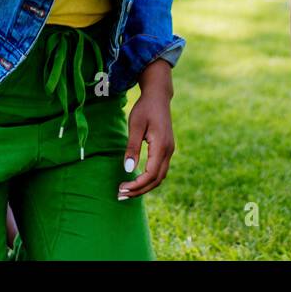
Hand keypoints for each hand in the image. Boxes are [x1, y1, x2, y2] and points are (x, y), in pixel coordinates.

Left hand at [118, 61, 173, 199]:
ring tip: (127, 191)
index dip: (136, 185)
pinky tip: (136, 181)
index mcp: (161, 146)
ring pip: (159, 177)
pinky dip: (148, 179)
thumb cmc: (145, 108)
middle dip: (139, 190)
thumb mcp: (136, 125)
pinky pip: (159, 170)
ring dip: (144, 187)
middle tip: (121, 195)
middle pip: (156, 180)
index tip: (121, 188)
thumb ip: (132, 147)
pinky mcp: (166, 149)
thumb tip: (128, 169)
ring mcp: (169, 151)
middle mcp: (168, 151)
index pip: (151, 174)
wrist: (158, 96)